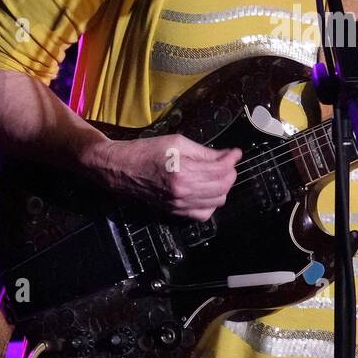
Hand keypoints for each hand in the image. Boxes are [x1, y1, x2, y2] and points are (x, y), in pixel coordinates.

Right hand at [81, 134, 241, 221]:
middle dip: (230, 173)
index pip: (220, 170)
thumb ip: (204, 152)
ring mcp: (180, 205)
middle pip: (222, 187)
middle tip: (227, 162)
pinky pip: (203, 214)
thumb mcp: (177, 143)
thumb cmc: (146, 152)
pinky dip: (211, 203)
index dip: (232, 159)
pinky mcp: (175, 211)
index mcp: (184, 172)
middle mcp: (184, 192)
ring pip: (217, 201)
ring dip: (223, 187)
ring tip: (218, 175)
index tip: (235, 152)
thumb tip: (227, 156)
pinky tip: (208, 191)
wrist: (121, 169)